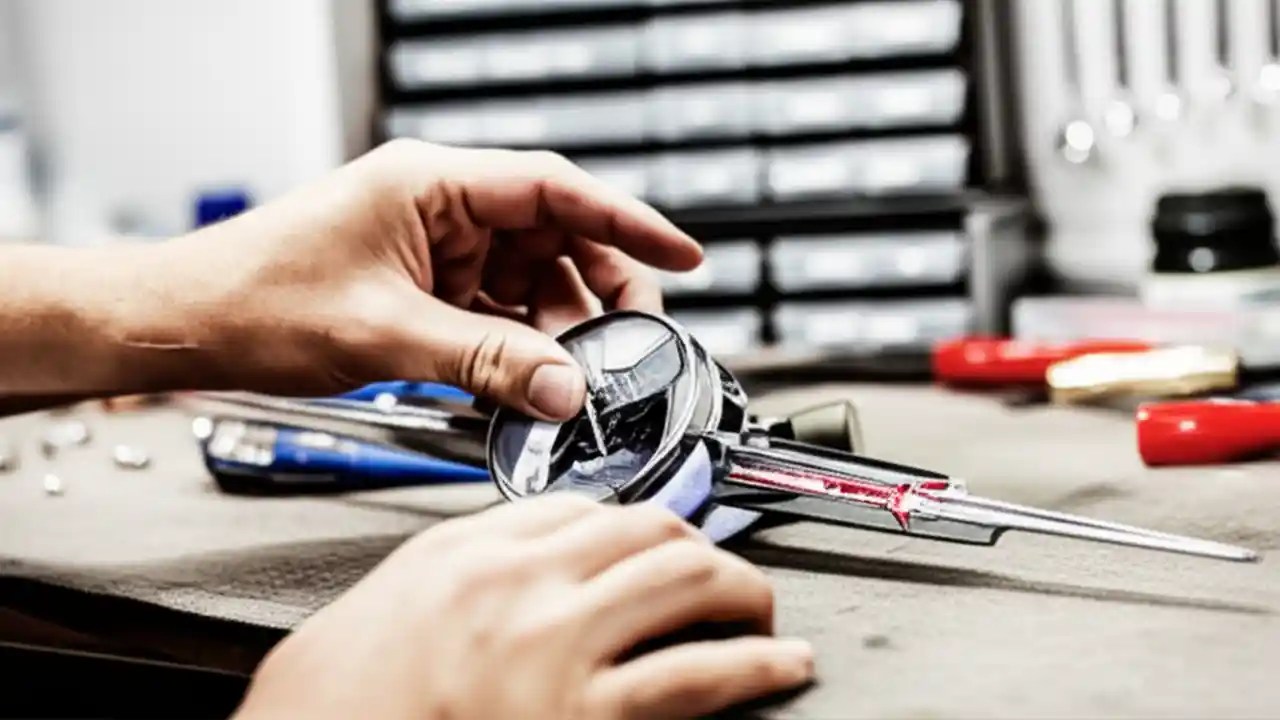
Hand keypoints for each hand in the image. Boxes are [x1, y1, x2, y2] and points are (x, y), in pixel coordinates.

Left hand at [144, 140, 700, 417]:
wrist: (190, 323)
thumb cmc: (258, 297)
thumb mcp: (387, 336)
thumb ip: (487, 363)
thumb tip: (566, 389)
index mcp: (435, 184)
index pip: (558, 190)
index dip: (629, 222)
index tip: (684, 253)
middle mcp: (443, 208)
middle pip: (555, 239)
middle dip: (598, 292)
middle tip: (630, 345)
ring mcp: (436, 248)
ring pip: (530, 282)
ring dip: (557, 330)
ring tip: (574, 379)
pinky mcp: (424, 287)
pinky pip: (495, 312)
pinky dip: (518, 346)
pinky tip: (528, 381)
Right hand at [234, 496, 813, 719]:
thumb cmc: (333, 699)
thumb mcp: (397, 600)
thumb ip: (474, 570)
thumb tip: (545, 562)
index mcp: (470, 551)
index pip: (584, 507)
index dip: (637, 528)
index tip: (657, 545)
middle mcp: (519, 585)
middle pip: (648, 528)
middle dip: (699, 548)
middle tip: (718, 576)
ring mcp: (554, 647)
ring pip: (686, 579)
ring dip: (740, 590)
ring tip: (757, 612)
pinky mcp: (584, 717)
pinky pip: (696, 674)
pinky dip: (755, 663)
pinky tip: (779, 663)